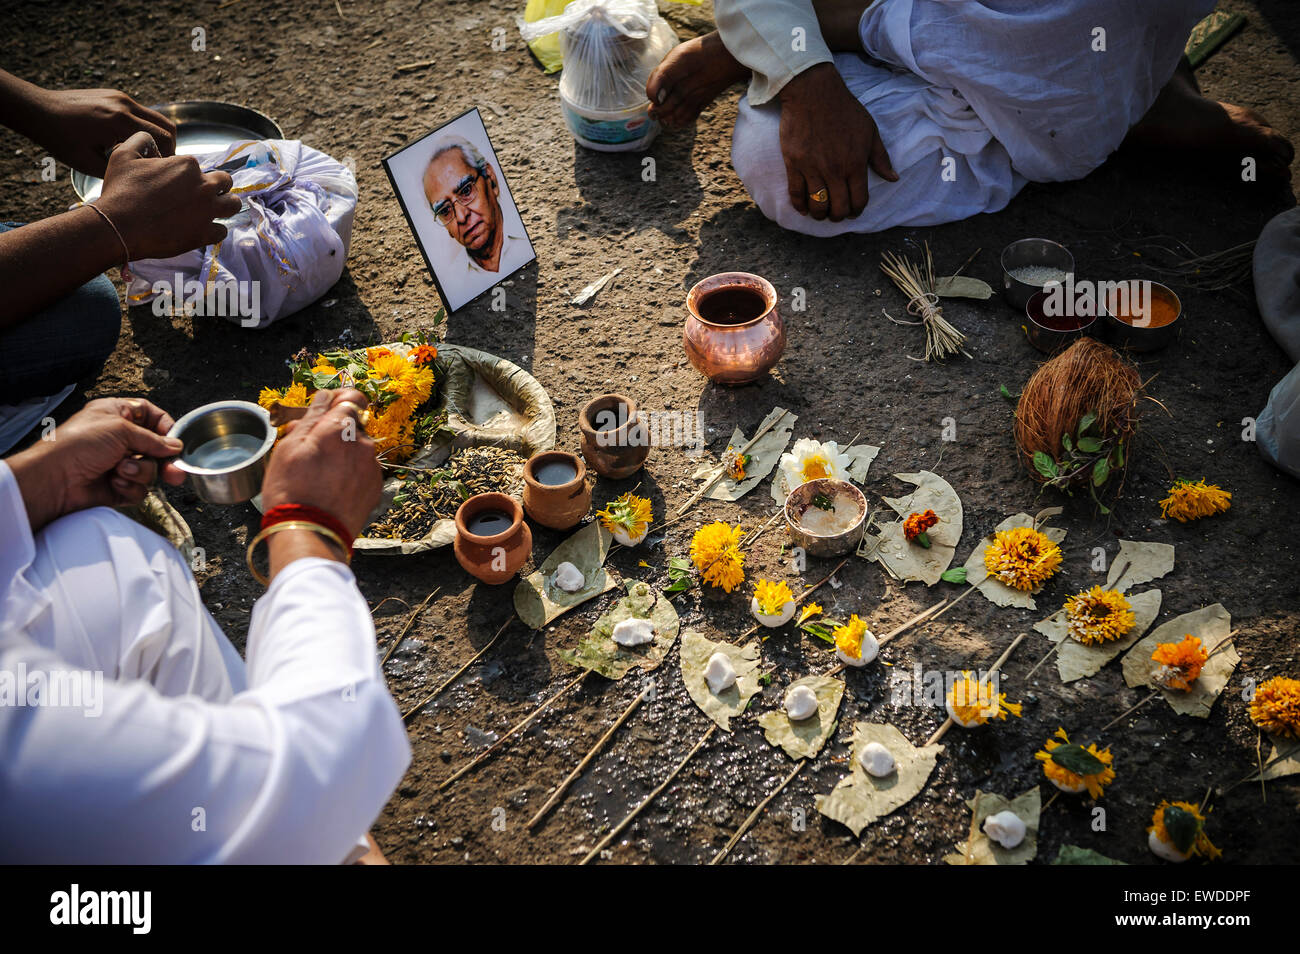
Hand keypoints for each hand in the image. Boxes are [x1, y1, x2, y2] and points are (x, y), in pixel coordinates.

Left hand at [7, 398, 184, 533]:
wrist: (55, 478)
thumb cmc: (79, 444)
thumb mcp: (120, 429)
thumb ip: (153, 439)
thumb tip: (175, 447)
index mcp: (118, 415)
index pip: (152, 416)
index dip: (166, 428)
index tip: (176, 441)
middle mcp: (120, 439)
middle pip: (157, 448)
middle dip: (164, 460)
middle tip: (173, 472)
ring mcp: (119, 463)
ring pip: (150, 470)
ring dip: (140, 472)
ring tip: (120, 470)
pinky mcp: (118, 486)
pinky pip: (139, 489)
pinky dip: (129, 486)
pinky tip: (113, 482)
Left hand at [32, 87, 175, 175]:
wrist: (38, 109)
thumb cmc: (60, 139)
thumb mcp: (90, 163)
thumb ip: (121, 169)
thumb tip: (144, 176)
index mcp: (120, 121)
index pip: (163, 137)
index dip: (168, 156)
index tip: (158, 168)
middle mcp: (124, 105)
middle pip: (167, 125)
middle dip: (168, 146)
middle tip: (157, 162)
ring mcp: (120, 97)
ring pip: (155, 117)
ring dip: (156, 135)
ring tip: (143, 152)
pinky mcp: (115, 95)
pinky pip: (140, 112)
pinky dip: (142, 126)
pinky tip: (127, 139)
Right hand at [94, 132, 241, 260]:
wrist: (118, 226)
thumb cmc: (120, 190)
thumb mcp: (124, 154)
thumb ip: (141, 140)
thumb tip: (149, 138)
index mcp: (187, 165)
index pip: (198, 166)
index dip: (188, 175)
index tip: (176, 184)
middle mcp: (203, 185)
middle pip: (225, 181)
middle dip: (217, 186)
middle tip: (202, 195)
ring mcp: (207, 210)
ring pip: (234, 204)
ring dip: (226, 205)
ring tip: (214, 209)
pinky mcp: (205, 233)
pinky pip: (222, 231)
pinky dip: (214, 231)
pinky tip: (203, 230)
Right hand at [259, 388, 381, 540]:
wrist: (311, 534)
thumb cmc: (292, 490)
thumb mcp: (289, 447)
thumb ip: (312, 417)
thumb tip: (325, 397)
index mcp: (342, 428)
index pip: (354, 397)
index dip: (339, 399)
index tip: (325, 408)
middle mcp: (364, 444)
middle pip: (352, 425)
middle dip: (332, 430)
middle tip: (307, 447)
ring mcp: (372, 467)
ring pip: (357, 448)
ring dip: (341, 452)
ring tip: (316, 472)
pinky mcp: (375, 487)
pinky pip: (362, 469)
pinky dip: (349, 471)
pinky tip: (330, 486)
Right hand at [777, 63, 897, 221]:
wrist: (814, 93)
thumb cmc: (845, 110)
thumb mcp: (870, 131)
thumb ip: (881, 158)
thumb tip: (893, 178)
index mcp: (856, 164)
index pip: (858, 200)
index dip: (857, 211)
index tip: (853, 211)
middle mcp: (835, 171)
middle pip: (838, 208)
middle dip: (838, 216)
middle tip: (836, 213)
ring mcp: (813, 169)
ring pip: (817, 205)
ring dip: (820, 214)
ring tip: (820, 212)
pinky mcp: (794, 164)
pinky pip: (796, 193)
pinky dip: (799, 205)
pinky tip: (803, 208)